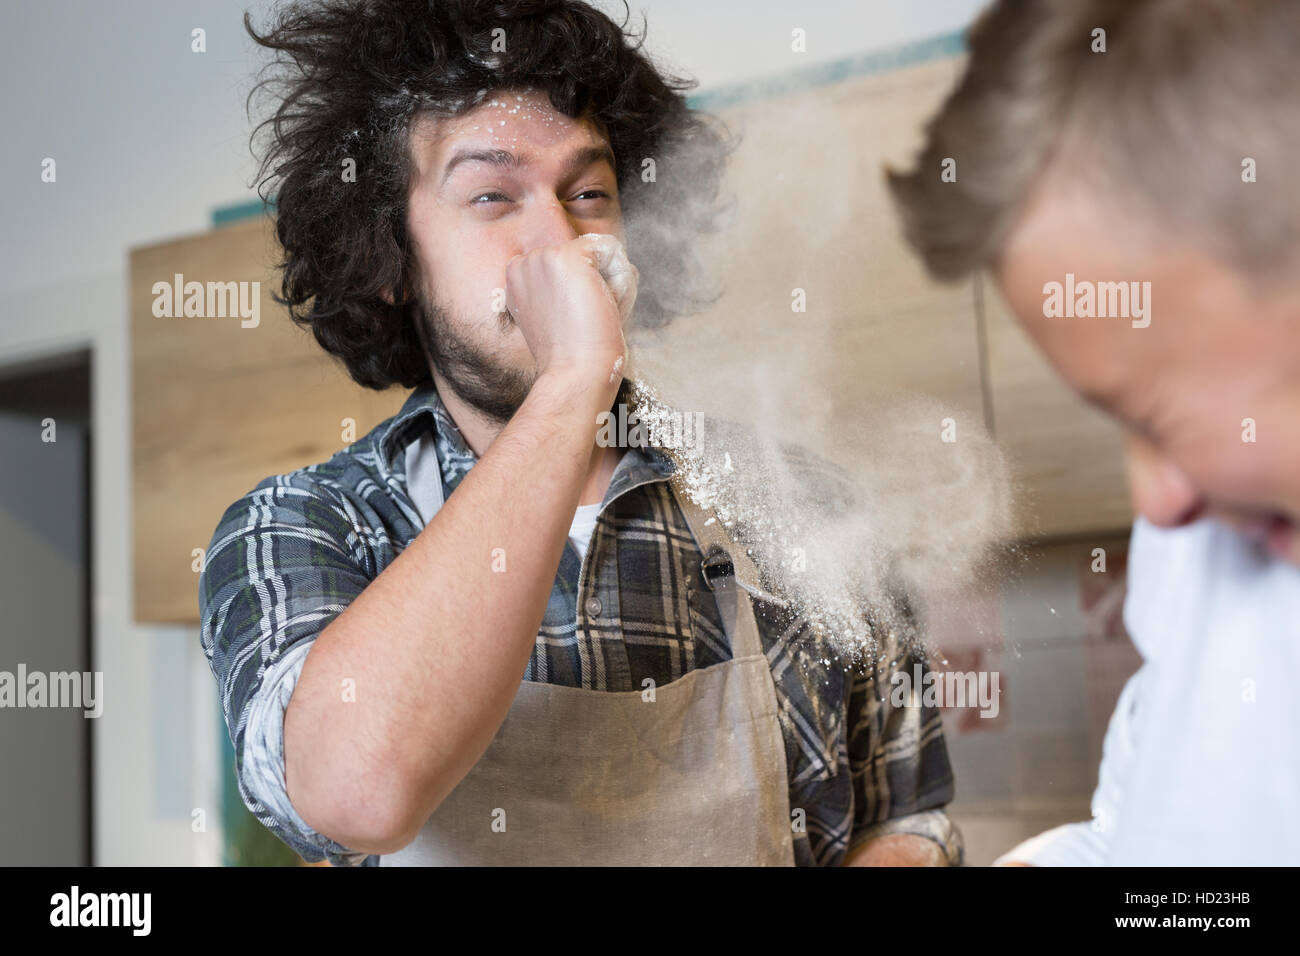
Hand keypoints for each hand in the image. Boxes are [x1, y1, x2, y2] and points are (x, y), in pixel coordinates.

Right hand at [504, 234, 636, 389]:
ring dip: (607, 280)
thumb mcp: (556, 315)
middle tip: (586, 319)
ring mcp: (541, 258)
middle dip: (593, 281)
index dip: (579, 288)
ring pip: (596, 253)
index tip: (574, 320)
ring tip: (594, 313)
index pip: (563, 264)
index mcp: (517, 279)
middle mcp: (524, 263)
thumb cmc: (572, 355)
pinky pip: (609, 249)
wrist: (575, 372)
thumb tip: (597, 269)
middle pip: (581, 255)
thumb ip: (559, 290)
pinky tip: (604, 303)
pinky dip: (619, 275)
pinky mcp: (565, 257)